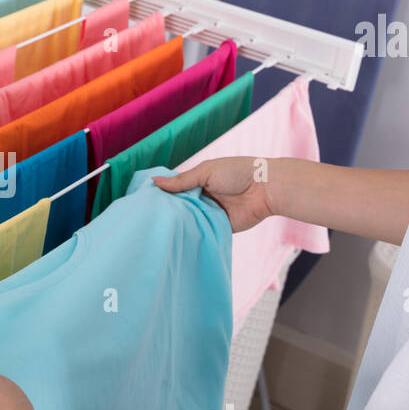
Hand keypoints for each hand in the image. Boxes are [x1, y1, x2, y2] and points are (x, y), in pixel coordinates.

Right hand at [152, 156, 277, 231]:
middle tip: (148, 218)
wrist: (265, 189)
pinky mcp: (217, 227)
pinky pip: (201, 231)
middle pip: (179, 206)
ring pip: (188, 220)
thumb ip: (180, 180)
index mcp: (197, 181)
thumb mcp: (205, 172)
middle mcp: (201, 198)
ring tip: (158, 229)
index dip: (161, 195)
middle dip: (167, 211)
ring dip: (179, 223)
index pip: (173, 189)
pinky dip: (192, 233)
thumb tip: (154, 182)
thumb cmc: (237, 173)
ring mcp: (208, 213)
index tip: (143, 202)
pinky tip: (176, 237)